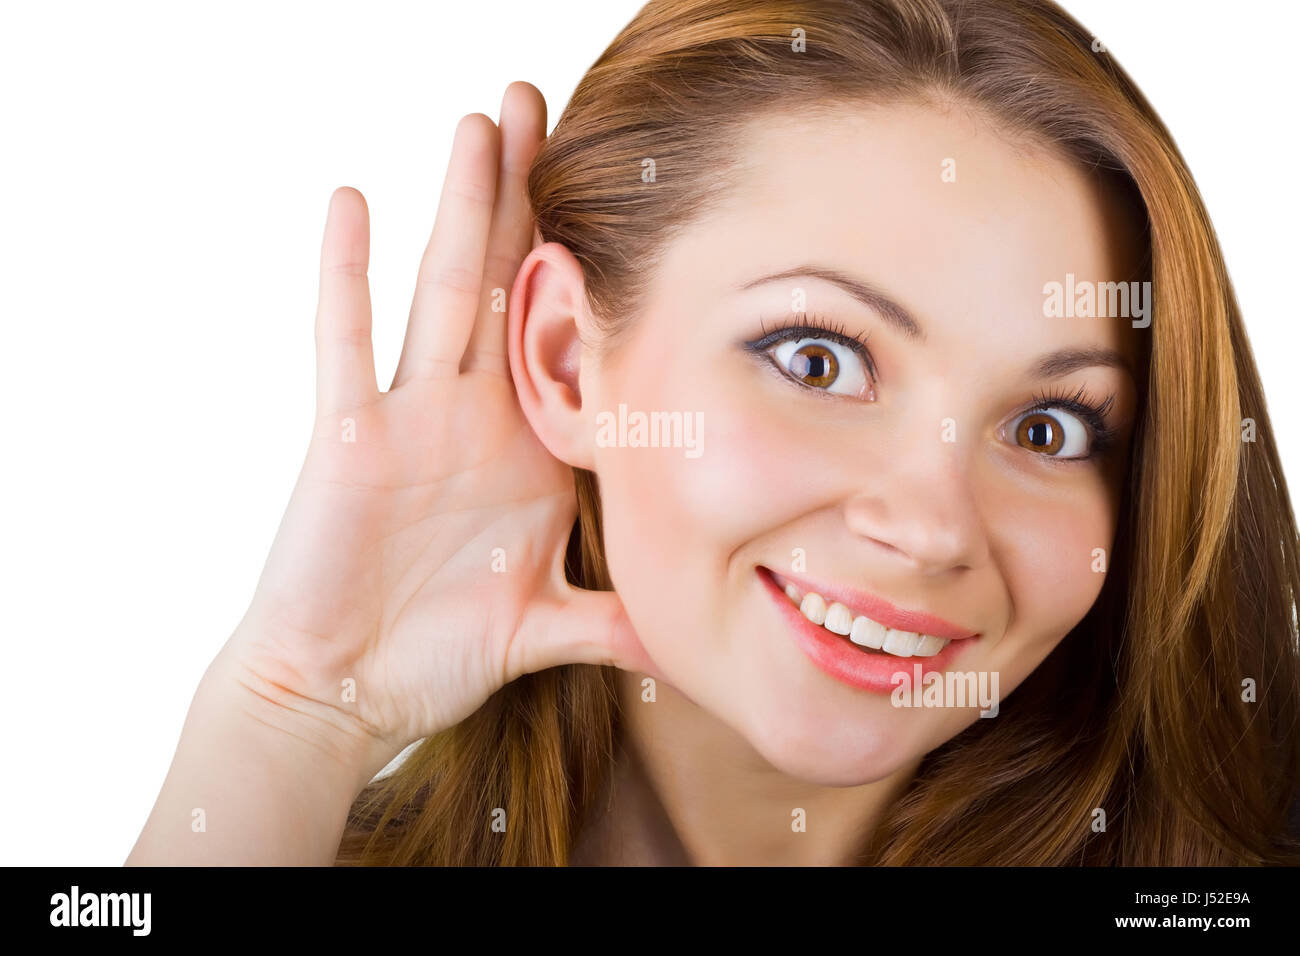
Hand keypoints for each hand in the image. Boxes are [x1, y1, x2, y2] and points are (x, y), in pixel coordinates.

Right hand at [228, 82, 656, 771]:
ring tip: (481, 123)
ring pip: (441, 291)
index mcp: (527, 447)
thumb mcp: (548, 626)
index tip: (624, 194)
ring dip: (461, 207)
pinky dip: (347, 275)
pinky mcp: (350, 437)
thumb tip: (691, 646)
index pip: (562, 334)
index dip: (588, 263)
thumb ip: (617, 622)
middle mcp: (474, 415)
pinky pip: (346, 343)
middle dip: (526, 196)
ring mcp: (411, 418)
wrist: (346, 691)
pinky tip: (353, 202)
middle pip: (504, 283)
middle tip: (545, 105)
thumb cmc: (438, 655)